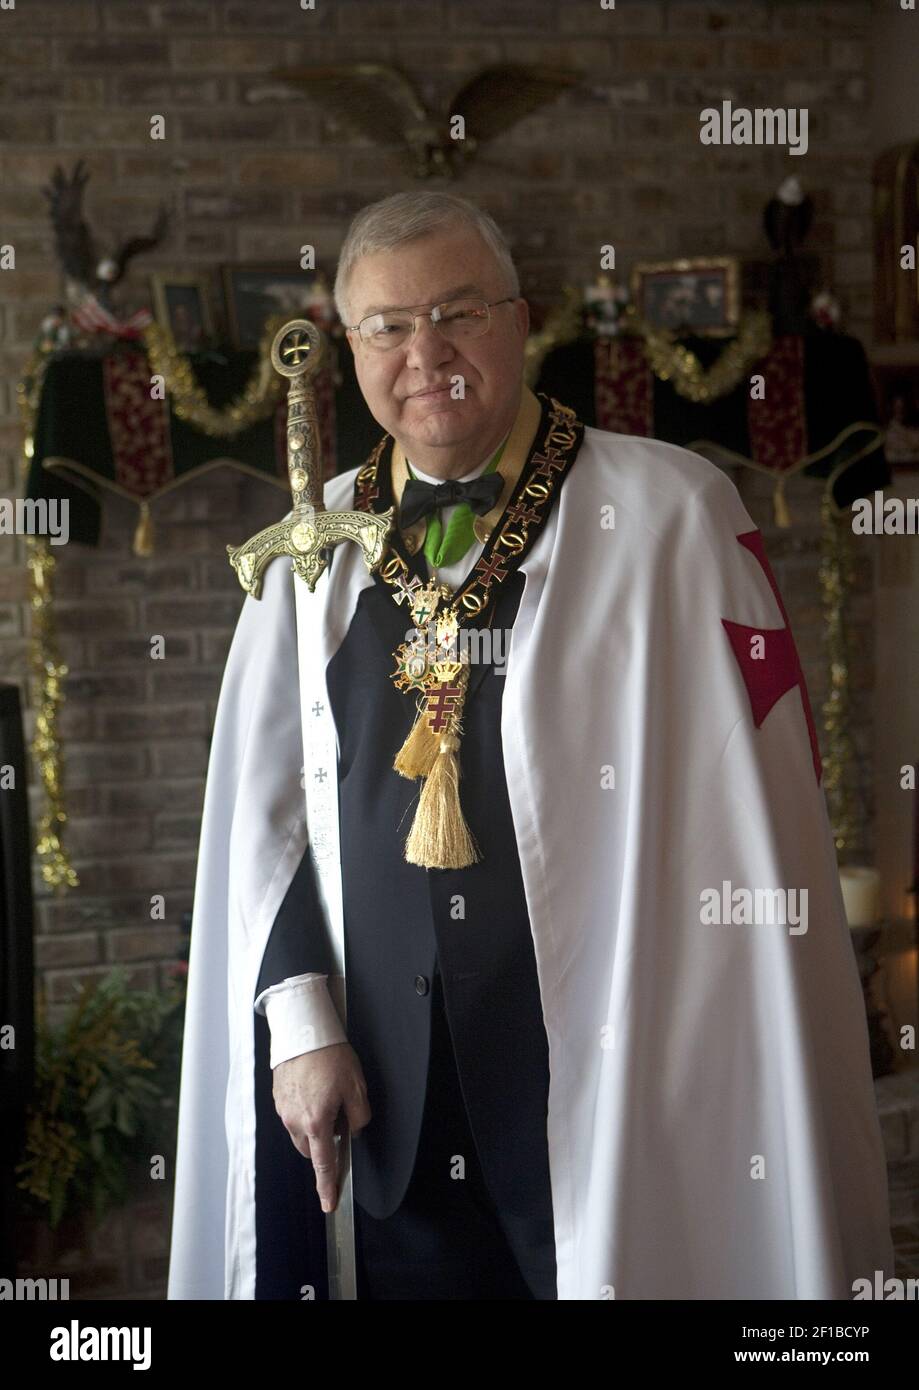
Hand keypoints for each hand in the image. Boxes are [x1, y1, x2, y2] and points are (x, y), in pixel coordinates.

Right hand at [272, 1042, 370, 1212]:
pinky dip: (304, 1110)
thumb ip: (359, 1117)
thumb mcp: (357, 1087)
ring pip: (301, 1131)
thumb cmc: (329, 1056)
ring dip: (314, 1125)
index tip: (329, 1204)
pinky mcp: (277, 1098)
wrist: (303, 1030)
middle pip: (310, 1148)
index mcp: (317, 1122)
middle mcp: (295, 1121)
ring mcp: (283, 1110)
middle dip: (324, 1142)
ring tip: (327, 1094)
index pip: (323, 1164)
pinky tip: (314, 1087)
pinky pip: (293, 1114)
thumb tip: (352, 1129)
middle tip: (339, 1114)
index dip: (327, 1186)